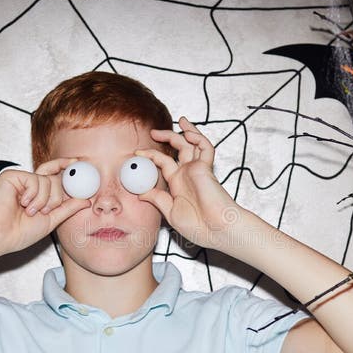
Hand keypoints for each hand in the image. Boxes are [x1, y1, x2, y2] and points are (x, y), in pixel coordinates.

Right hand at [0, 159, 90, 255]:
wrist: (0, 235)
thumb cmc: (19, 233)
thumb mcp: (52, 220)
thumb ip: (68, 208)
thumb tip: (86, 200)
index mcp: (39, 195)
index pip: (57, 177)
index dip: (68, 169)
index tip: (80, 163)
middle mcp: (31, 185)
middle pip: (57, 180)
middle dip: (56, 198)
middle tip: (46, 210)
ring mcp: (22, 180)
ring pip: (49, 181)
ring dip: (44, 201)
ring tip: (31, 212)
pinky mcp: (13, 176)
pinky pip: (36, 180)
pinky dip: (34, 196)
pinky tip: (22, 204)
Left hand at [134, 116, 241, 248]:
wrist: (215, 230)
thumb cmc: (198, 227)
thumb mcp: (170, 212)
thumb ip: (157, 199)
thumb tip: (140, 192)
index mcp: (177, 184)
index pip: (163, 164)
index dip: (150, 157)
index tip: (137, 153)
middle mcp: (187, 174)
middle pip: (177, 149)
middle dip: (166, 138)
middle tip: (152, 133)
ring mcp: (197, 170)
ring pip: (191, 144)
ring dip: (183, 132)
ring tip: (177, 122)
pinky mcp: (206, 168)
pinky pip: (205, 148)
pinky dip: (198, 138)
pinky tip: (189, 132)